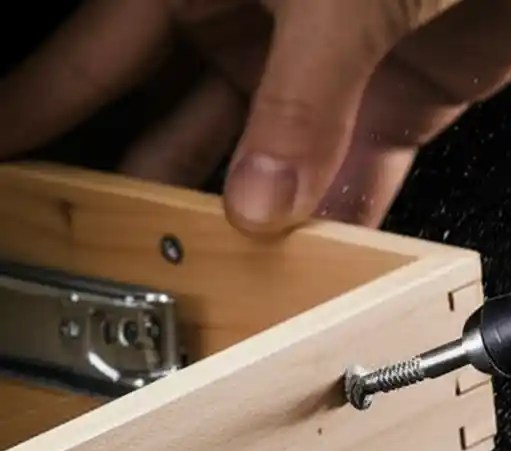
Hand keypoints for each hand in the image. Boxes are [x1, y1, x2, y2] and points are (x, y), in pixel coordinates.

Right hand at [0, 0, 510, 234]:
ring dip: (246, 225)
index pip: (90, 58)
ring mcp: (322, 71)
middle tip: (113, 257)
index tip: (7, 169)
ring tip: (213, 286)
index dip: (38, 112)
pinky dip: (340, 225)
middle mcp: (250, 27)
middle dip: (147, 194)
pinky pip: (354, 177)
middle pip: (170, 128)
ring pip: (262, 166)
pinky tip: (317, 273)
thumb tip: (258, 200)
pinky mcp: (395, 101)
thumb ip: (298, 101)